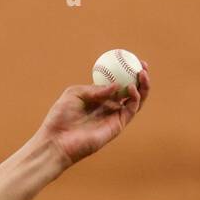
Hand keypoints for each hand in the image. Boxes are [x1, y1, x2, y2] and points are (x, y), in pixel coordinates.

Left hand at [35, 64, 149, 169]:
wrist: (56, 141)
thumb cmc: (60, 118)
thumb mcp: (73, 94)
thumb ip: (94, 88)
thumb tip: (116, 85)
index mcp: (97, 98)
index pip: (117, 83)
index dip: (126, 72)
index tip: (132, 59)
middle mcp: (108, 107)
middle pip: (130, 90)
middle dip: (140, 77)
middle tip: (143, 65)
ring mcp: (114, 116)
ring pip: (136, 100)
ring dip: (143, 86)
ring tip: (142, 73)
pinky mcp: (117, 126)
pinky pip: (131, 109)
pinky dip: (135, 97)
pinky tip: (129, 87)